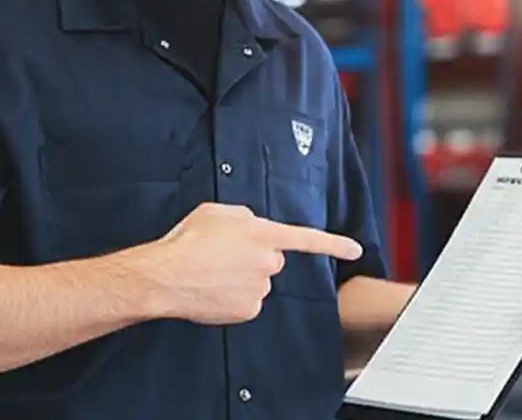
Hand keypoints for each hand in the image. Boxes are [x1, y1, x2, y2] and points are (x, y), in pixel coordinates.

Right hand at [147, 202, 362, 324]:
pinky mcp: (248, 310)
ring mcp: (259, 289)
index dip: (334, 243)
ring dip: (242, 277)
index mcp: (262, 234)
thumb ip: (245, 218)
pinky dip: (234, 297)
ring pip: (258, 281)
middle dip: (256, 257)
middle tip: (225, 255)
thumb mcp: (217, 212)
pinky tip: (214, 289)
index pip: (307, 239)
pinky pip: (247, 301)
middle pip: (273, 260)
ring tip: (213, 271)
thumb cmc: (187, 240)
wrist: (166, 275)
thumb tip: (252, 229)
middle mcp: (267, 263)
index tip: (355, 250)